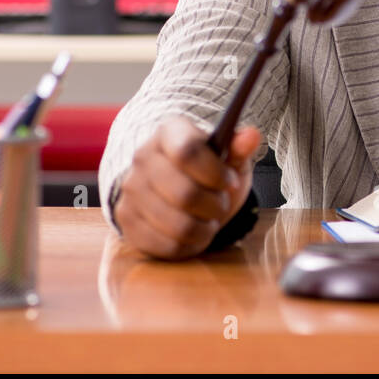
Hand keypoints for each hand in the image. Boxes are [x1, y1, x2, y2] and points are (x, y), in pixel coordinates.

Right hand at [115, 115, 263, 259]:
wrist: (177, 191)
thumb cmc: (208, 172)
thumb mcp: (228, 158)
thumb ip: (239, 149)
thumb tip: (251, 136)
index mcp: (169, 132)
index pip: (187, 152)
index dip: (215, 173)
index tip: (230, 181)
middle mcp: (142, 157)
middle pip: (185, 194)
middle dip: (215, 205)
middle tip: (221, 204)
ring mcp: (130, 190)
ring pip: (178, 225)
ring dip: (204, 228)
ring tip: (208, 219)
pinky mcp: (126, 220)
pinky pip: (166, 246)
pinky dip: (189, 245)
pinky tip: (194, 233)